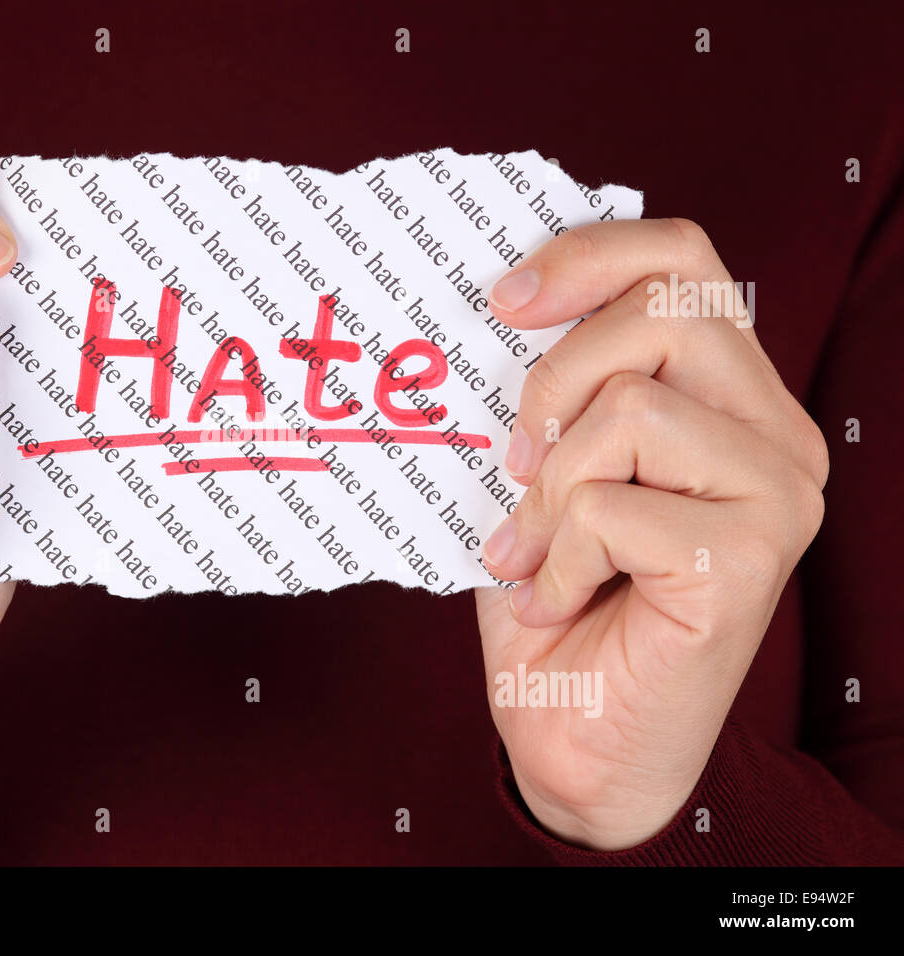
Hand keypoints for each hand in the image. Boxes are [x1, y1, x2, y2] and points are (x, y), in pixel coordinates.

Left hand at [476, 218, 828, 849]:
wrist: (576, 737)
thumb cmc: (557, 597)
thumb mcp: (542, 470)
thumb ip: (551, 390)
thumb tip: (499, 304)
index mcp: (729, 398)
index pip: (685, 264)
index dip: (591, 256)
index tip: (505, 299)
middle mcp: (775, 435)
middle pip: (668, 310)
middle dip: (556, 378)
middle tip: (517, 458)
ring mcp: (775, 496)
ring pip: (633, 409)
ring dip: (552, 488)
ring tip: (536, 549)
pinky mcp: (748, 560)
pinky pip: (611, 508)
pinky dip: (556, 557)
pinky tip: (557, 599)